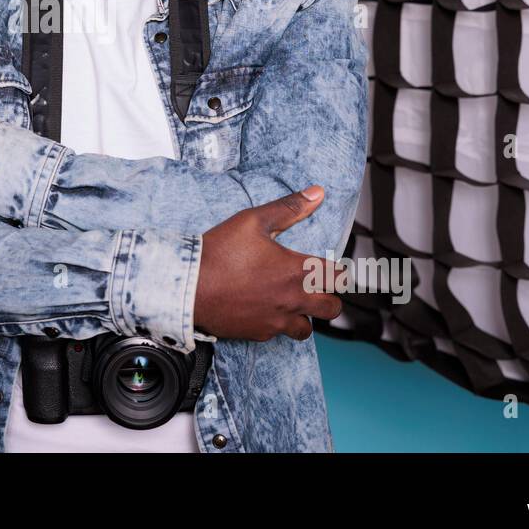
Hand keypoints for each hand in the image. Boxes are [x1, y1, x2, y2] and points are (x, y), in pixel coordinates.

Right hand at [193, 186, 344, 341]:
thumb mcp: (253, 220)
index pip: (339, 277)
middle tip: (318, 288)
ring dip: (306, 316)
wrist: (188, 286)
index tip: (332, 268)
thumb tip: (317, 193)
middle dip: (329, 297)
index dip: (340, 272)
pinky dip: (277, 324)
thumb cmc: (219, 252)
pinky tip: (265, 311)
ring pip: (308, 329)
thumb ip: (289, 208)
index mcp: (296, 270)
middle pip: (332, 308)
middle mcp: (292, 299)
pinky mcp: (258, 333)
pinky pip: (278, 334)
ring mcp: (276, 320)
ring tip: (294, 304)